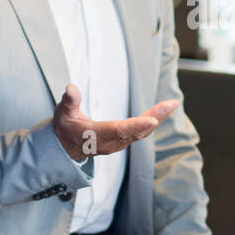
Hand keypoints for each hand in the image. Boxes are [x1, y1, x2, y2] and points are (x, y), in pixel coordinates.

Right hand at [53, 83, 177, 161]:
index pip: (119, 131)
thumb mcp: (63, 114)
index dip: (136, 125)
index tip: (152, 120)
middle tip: (170, 104)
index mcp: (96, 135)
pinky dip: (154, 120)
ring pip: (143, 132)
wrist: (68, 147)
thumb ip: (69, 101)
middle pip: (137, 131)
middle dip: (155, 117)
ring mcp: (120, 143)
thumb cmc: (66, 128)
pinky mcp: (125, 141)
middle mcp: (112, 142)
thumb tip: (71, 87)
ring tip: (171, 104)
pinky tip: (164, 110)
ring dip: (158, 117)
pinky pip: (142, 131)